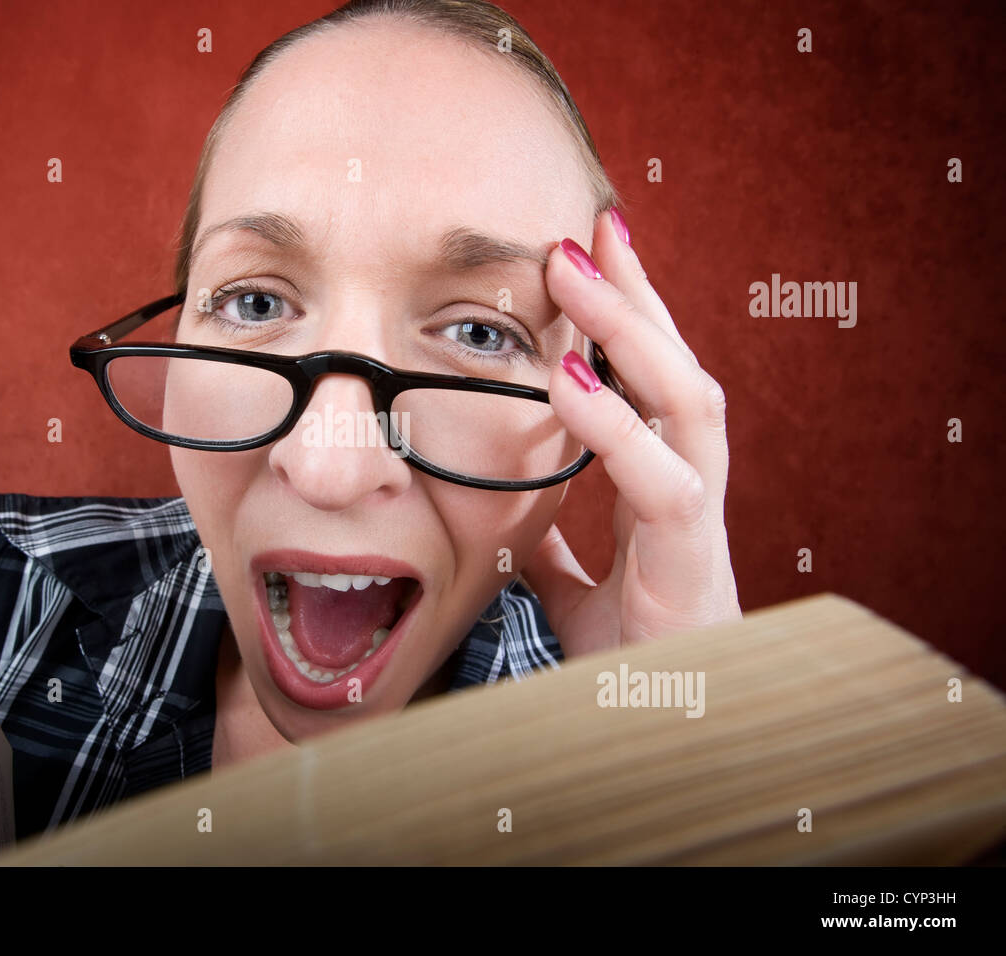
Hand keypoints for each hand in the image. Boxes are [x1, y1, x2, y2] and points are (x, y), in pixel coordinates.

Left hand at [521, 208, 740, 655]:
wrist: (662, 732)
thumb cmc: (629, 656)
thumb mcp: (572, 586)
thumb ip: (550, 545)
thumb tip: (512, 515)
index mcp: (662, 487)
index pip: (650, 380)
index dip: (625, 316)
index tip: (586, 251)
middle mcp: (690, 489)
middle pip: (675, 368)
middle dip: (636, 296)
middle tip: (589, 226)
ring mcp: (699, 523)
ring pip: (687, 403)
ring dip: (632, 333)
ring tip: (575, 274)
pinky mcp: (691, 567)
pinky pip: (665, 484)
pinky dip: (618, 427)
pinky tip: (571, 380)